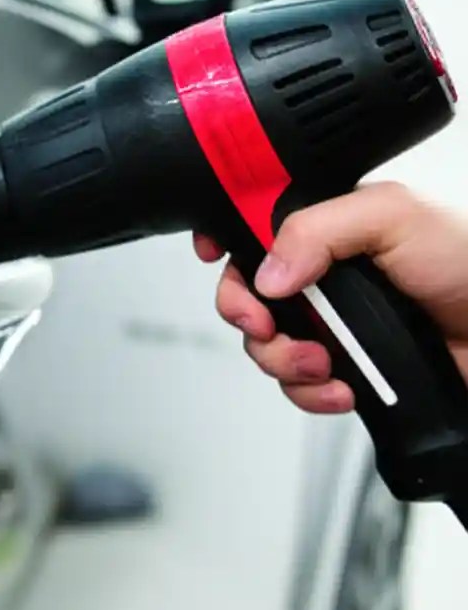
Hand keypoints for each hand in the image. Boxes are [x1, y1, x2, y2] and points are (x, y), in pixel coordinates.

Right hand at [195, 182, 467, 413]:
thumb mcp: (395, 216)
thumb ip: (318, 228)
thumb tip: (267, 271)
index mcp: (328, 226)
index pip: (253, 222)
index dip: (224, 237)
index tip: (216, 254)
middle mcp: (323, 274)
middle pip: (246, 292)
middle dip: (248, 314)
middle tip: (268, 324)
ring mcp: (331, 324)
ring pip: (265, 345)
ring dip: (285, 360)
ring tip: (325, 362)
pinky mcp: (343, 367)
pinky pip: (296, 386)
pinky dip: (311, 392)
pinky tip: (342, 386)